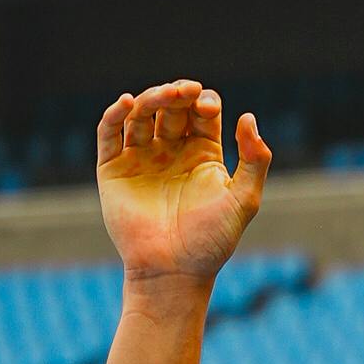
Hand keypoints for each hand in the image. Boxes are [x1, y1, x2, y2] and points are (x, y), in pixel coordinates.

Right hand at [97, 80, 266, 285]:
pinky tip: (126, 103)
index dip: (204, 101)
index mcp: (202, 153)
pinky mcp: (113, 170)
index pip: (201, 111)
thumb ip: (255, 160)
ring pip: (141, 113)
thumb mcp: (244, 199)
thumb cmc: (212, 241)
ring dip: (151, 98)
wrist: (173, 272)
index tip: (206, 108)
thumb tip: (248, 117)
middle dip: (177, 94)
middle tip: (184, 91)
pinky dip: (114, 114)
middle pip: (172, 106)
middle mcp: (171, 151)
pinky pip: (109, 133)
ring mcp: (141, 158)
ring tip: (163, 95)